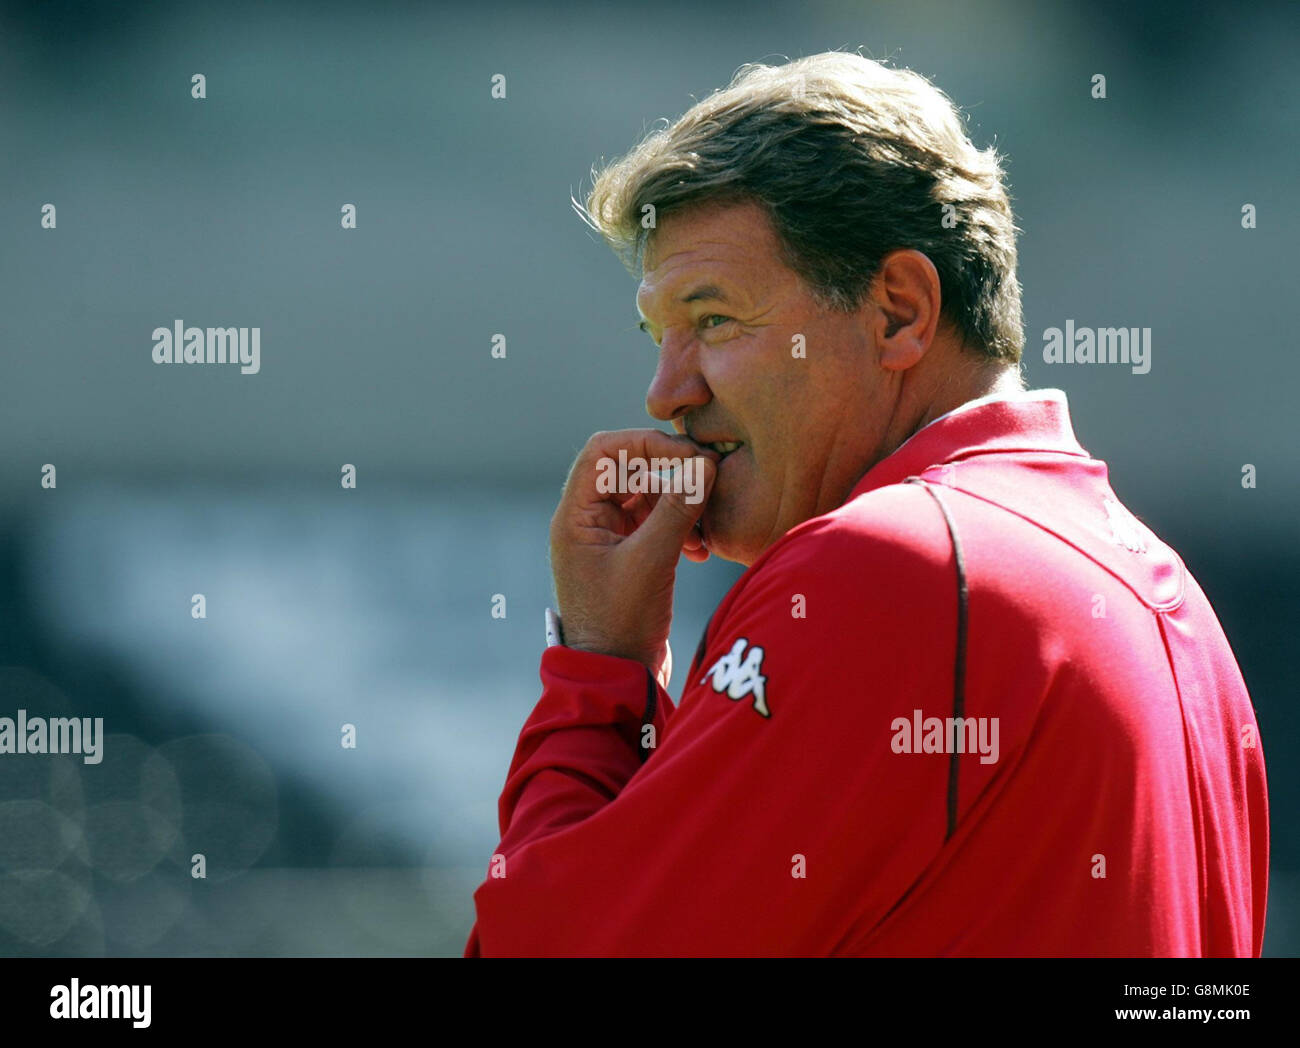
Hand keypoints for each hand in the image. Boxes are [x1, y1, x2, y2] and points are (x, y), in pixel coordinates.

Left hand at [549, 429, 718, 676]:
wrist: (618, 680)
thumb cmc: (622, 624)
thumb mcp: (652, 562)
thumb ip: (678, 510)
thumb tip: (705, 465)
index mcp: (576, 517)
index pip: (604, 451)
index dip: (647, 443)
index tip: (689, 455)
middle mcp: (588, 522)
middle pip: (630, 470)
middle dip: (672, 472)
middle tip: (710, 481)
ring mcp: (609, 540)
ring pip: (648, 496)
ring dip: (681, 502)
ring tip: (707, 525)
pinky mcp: (631, 558)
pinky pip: (657, 523)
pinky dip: (682, 526)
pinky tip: (702, 548)